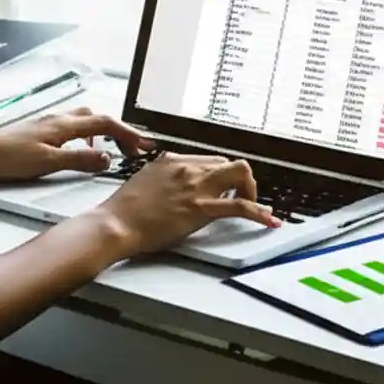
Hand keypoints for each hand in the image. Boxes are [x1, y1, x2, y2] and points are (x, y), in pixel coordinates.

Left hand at [0, 107, 154, 181]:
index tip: (143, 146)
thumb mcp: (49, 162)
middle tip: (130, 149)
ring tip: (109, 151)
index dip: (127, 132)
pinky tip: (79, 151)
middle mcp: (59, 118)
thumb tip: (109, 159)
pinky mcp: (40, 130)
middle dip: (117, 130)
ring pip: (83, 120)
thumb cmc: (11, 158)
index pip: (105, 122)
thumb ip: (80, 160)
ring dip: (101, 131)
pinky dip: (85, 136)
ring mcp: (48, 123)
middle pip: (97, 116)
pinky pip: (72, 127)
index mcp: (65, 124)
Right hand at [92, 153, 281, 255]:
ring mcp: (196, 186)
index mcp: (172, 160)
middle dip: (240, 181)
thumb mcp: (144, 181)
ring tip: (254, 207)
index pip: (209, 159)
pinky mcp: (201, 208)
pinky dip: (259, 213)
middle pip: (228, 163)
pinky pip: (240, 206)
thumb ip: (163, 179)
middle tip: (241, 198)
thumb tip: (173, 186)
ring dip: (252, 191)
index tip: (226, 187)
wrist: (116, 223)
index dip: (222, 175)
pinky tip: (267, 220)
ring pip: (240, 174)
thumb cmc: (124, 210)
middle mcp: (187, 168)